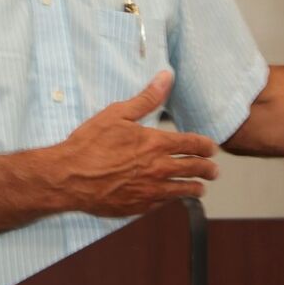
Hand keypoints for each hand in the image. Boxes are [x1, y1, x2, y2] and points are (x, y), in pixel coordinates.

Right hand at [52, 71, 218, 216]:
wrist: (70, 177)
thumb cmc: (90, 144)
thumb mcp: (117, 114)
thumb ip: (146, 98)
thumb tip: (165, 77)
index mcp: (155, 144)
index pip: (192, 144)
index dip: (206, 146)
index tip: (212, 148)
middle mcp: (158, 168)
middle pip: (193, 169)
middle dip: (207, 169)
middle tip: (213, 171)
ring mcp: (150, 191)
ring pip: (182, 190)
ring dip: (195, 188)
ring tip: (200, 188)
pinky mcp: (139, 207)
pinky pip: (164, 204)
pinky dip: (172, 200)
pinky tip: (171, 198)